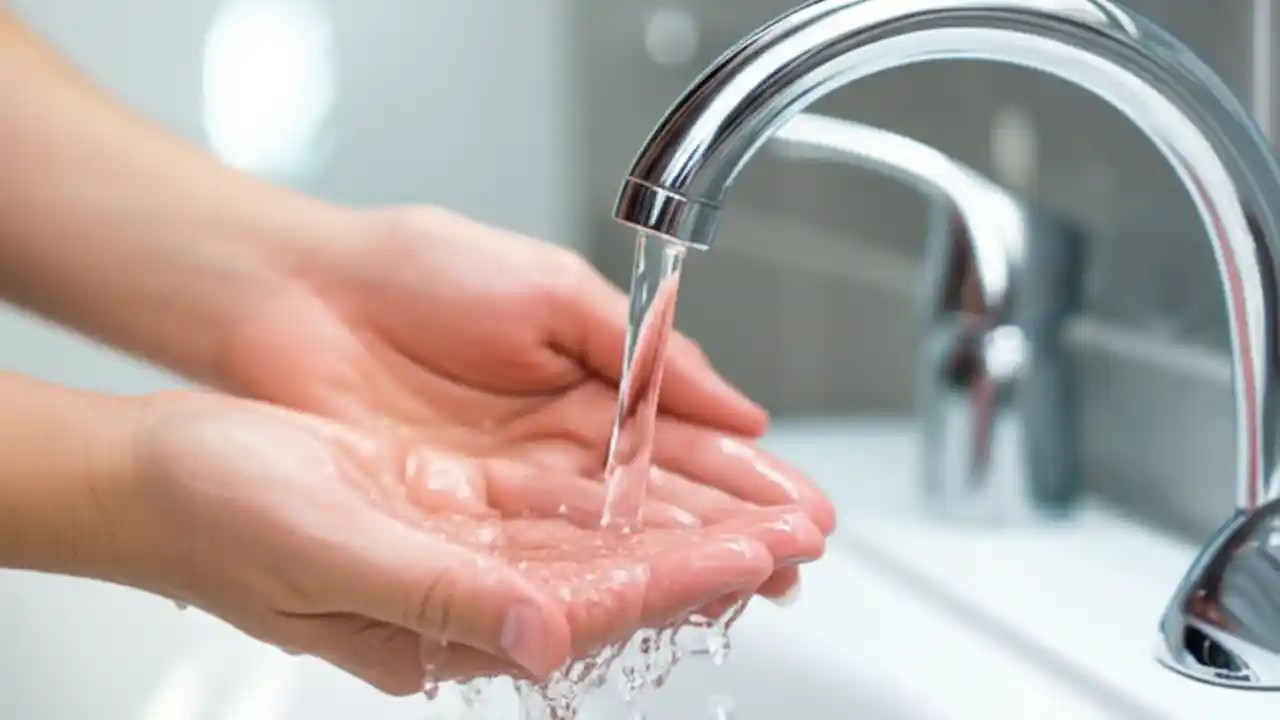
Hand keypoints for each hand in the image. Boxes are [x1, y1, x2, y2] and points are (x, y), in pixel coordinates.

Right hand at [109, 392, 823, 694]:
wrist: (159, 473)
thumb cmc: (215, 519)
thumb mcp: (326, 552)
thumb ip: (440, 598)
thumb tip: (541, 639)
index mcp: (442, 624)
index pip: (589, 607)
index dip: (678, 578)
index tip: (756, 556)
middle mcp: (467, 592)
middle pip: (614, 579)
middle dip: (709, 556)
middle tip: (799, 536)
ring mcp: (464, 546)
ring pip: (598, 538)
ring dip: (681, 522)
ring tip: (763, 511)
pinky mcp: (452, 501)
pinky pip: (553, 499)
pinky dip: (619, 489)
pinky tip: (672, 479)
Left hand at [220, 207, 835, 573]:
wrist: (296, 293)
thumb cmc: (411, 271)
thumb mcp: (547, 289)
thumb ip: (638, 348)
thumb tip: (734, 404)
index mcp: (585, 387)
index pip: (685, 444)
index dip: (746, 479)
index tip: (800, 509)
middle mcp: (554, 451)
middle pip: (659, 506)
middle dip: (734, 533)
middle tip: (796, 562)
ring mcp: (507, 494)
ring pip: (609, 540)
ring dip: (682, 563)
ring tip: (751, 585)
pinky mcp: (454, 528)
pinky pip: (537, 559)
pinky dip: (596, 578)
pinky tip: (650, 594)